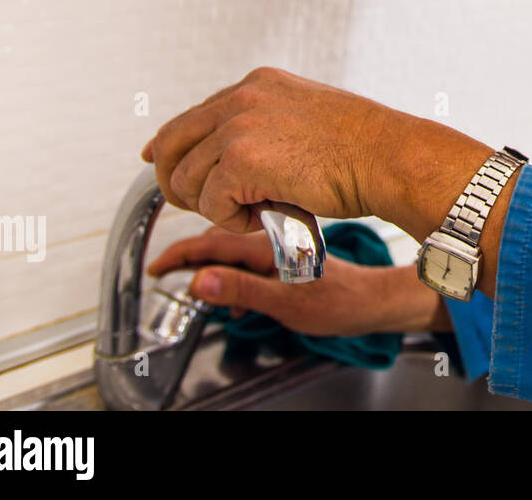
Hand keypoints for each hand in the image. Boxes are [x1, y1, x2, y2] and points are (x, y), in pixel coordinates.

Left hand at [141, 67, 385, 232]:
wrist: (390, 158)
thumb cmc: (364, 148)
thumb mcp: (306, 118)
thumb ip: (265, 127)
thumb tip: (231, 152)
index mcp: (258, 85)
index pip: (191, 117)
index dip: (171, 148)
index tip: (161, 164)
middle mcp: (243, 98)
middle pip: (172, 145)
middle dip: (179, 183)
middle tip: (209, 207)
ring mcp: (239, 126)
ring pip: (189, 181)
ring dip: (219, 207)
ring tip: (261, 210)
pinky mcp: (242, 160)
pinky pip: (211, 203)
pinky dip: (234, 220)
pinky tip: (268, 214)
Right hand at [146, 226, 440, 335]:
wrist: (375, 296)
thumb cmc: (340, 300)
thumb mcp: (289, 302)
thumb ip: (243, 289)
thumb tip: (199, 281)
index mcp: (267, 241)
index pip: (209, 243)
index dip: (178, 255)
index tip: (155, 268)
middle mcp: (272, 231)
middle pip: (218, 230)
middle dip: (191, 249)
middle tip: (168, 268)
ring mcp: (282, 234)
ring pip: (234, 235)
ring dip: (213, 255)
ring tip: (202, 280)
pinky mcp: (290, 241)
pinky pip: (251, 242)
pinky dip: (235, 260)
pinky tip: (239, 285)